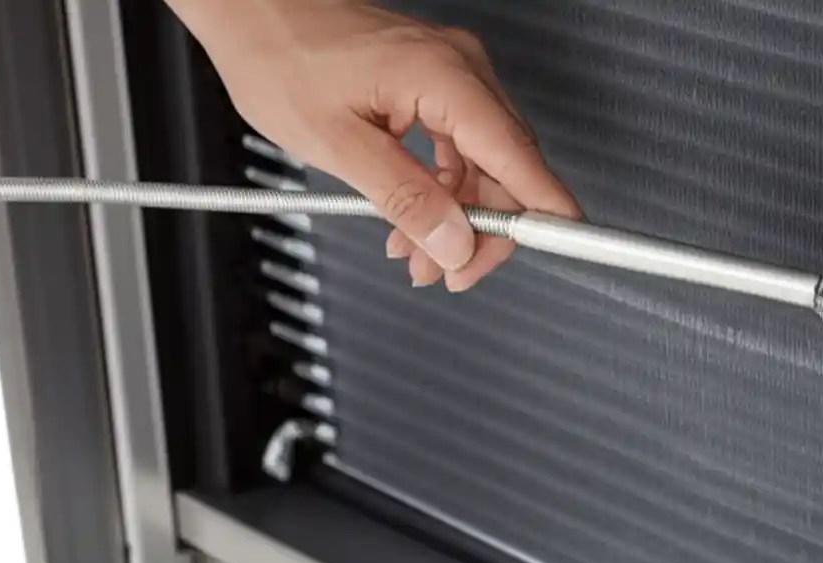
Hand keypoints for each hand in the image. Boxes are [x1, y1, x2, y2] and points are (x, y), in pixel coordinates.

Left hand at [168, 0, 579, 290]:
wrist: (253, 11)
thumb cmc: (282, 57)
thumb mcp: (340, 145)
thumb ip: (405, 199)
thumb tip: (455, 244)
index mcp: (445, 78)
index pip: (518, 156)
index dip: (545, 210)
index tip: (569, 244)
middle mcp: (460, 71)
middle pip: (508, 167)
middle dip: (484, 231)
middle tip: (451, 275)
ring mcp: (450, 74)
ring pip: (484, 163)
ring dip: (458, 217)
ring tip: (417, 257)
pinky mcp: (433, 83)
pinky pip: (459, 147)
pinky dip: (442, 189)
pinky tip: (414, 219)